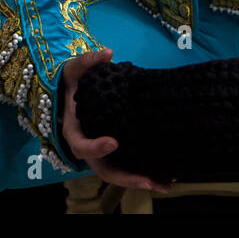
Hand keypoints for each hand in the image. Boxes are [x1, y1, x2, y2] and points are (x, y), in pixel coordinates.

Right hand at [60, 47, 171, 193]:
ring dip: (140, 180)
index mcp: (75, 130)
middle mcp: (88, 147)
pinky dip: (143, 172)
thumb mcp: (76, 68)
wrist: (72, 92)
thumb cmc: (74, 81)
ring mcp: (101, 152)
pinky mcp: (114, 151)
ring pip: (117, 173)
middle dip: (126, 177)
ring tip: (165, 183)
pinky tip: (166, 176)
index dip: (95, 147)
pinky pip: (126, 165)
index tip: (114, 142)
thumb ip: (89, 61)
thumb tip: (108, 53)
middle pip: (103, 169)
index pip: (81, 145)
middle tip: (149, 181)